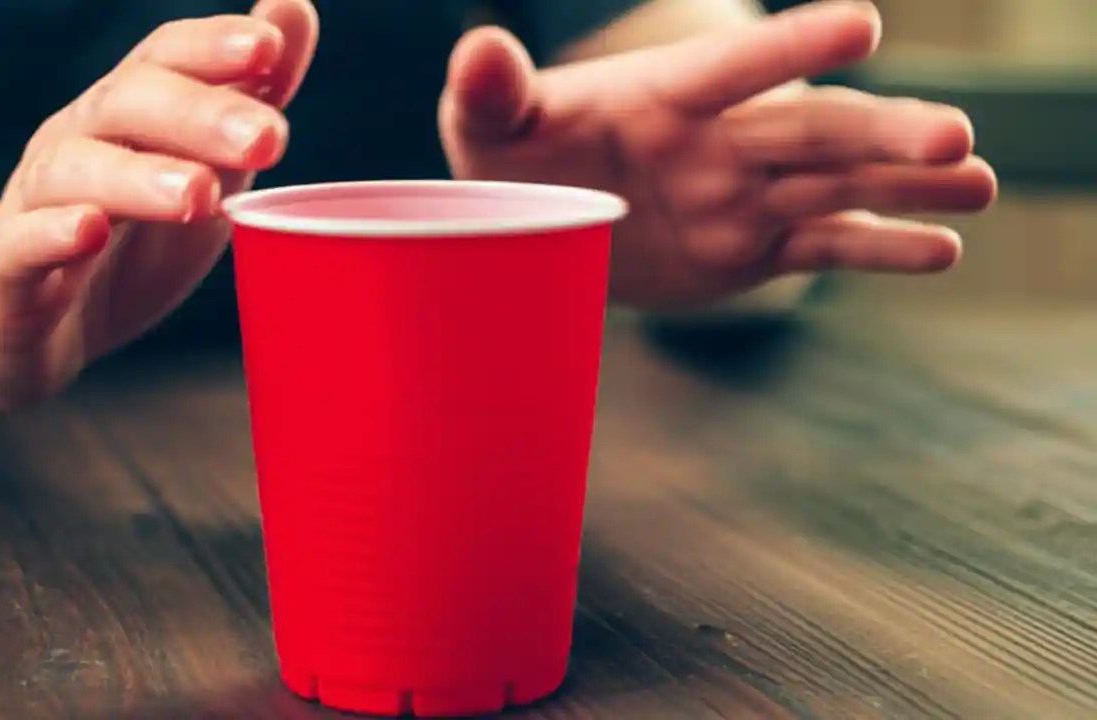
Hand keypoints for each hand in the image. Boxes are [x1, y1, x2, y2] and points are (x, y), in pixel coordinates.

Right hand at [0, 1, 318, 407]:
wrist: (23, 331)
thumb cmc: (127, 243)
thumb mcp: (204, 170)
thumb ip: (247, 100)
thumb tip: (294, 7)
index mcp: (127, 117)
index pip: (164, 60)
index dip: (212, 49)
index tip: (270, 48)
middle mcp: (77, 143)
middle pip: (127, 105)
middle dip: (200, 114)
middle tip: (266, 139)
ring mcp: (34, 204)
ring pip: (74, 171)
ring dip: (137, 177)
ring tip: (198, 194)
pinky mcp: (7, 275)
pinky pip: (20, 244)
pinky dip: (53, 232)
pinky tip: (90, 230)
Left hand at [439, 1, 997, 309]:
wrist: (541, 221)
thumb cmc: (513, 158)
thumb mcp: (486, 126)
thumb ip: (490, 89)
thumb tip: (479, 48)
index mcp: (661, 98)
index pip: (733, 69)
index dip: (792, 47)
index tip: (864, 25)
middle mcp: (718, 142)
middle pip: (810, 131)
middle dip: (882, 132)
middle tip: (953, 135)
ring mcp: (743, 196)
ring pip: (837, 184)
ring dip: (906, 184)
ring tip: (980, 183)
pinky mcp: (752, 250)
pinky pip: (823, 248)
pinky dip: (878, 248)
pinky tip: (941, 250)